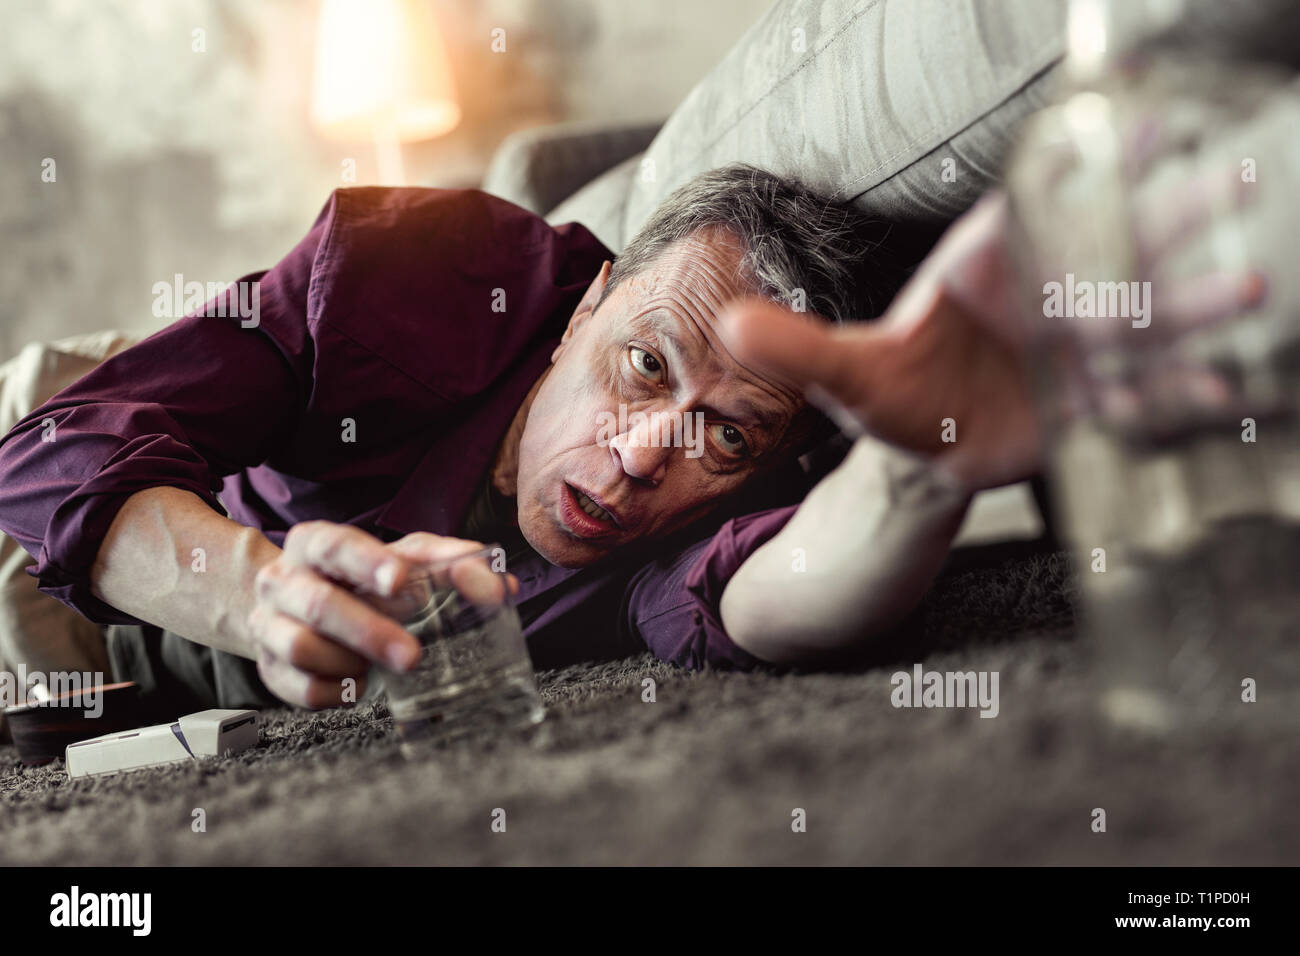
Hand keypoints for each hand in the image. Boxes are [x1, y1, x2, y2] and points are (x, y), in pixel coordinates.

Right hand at [247, 522, 512, 707]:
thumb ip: (455, 565)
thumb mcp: (409, 560)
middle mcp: (283, 580)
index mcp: (314, 543)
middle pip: (318, 604)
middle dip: (370, 631)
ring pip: (301, 648)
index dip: (367, 562)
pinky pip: (302, 690)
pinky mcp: (270, 670)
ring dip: (351, 662)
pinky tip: (360, 682)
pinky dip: (338, 691)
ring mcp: (268, 625)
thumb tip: (503, 585)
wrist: (301, 607)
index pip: (336, 546)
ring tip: (380, 664)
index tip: (401, 579)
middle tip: (413, 655)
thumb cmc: (366, 579)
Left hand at [720, 182, 1266, 490]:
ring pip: (1143, 316)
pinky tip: (1227, 392)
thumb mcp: (841, 375)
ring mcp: (1075, 350)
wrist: (924, 454)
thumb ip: (794, 348)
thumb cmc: (888, 398)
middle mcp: (1042, 296)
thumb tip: (725, 324)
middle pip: (1111, 245)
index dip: (1082, 168)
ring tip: (1248, 284)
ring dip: (1195, 301)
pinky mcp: (1092, 403)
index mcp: (986, 267)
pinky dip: (1180, 393)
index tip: (1131, 125)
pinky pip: (1143, 394)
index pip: (1035, 206)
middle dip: (1170, 215)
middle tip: (1233, 180)